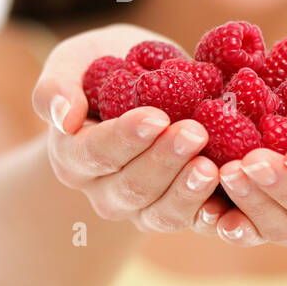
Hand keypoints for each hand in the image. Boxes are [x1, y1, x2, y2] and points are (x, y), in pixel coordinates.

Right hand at [31, 24, 228, 233]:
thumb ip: (56, 85)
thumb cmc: (107, 67)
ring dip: (187, 192)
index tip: (156, 117)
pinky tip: (230, 199)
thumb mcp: (75, 61)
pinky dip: (212, 215)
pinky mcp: (177, 212)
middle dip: (164, 162)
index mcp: (73, 155)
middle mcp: (103, 190)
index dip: (125, 138)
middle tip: (194, 133)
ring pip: (161, 213)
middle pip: (131, 188)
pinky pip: (193, 224)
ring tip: (212, 168)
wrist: (145, 86)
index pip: (96, 153)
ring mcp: (141, 208)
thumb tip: (62, 116)